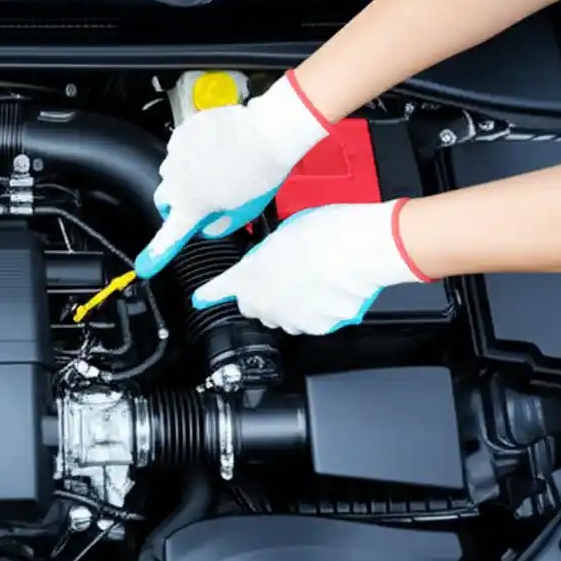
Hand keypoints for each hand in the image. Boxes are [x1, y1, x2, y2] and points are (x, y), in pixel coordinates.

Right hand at [133, 72, 330, 278]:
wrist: (267, 132)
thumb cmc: (260, 172)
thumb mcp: (243, 213)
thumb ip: (217, 225)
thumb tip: (205, 225)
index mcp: (191, 207)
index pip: (167, 238)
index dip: (155, 254)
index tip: (144, 266)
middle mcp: (176, 181)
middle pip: (164, 199)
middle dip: (176, 202)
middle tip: (200, 199)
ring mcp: (175, 155)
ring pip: (171, 172)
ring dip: (185, 175)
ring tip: (214, 169)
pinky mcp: (181, 134)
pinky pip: (179, 149)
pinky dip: (192, 152)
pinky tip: (215, 150)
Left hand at [191, 200, 430, 334]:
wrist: (359, 250)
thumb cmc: (325, 232)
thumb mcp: (283, 234)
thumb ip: (268, 253)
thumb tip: (272, 257)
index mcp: (248, 275)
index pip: (220, 289)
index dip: (211, 293)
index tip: (202, 298)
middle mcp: (264, 303)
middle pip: (256, 306)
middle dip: (265, 295)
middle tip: (289, 274)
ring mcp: (290, 319)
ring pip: (285, 317)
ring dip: (293, 304)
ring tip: (316, 278)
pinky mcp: (318, 328)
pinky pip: (315, 321)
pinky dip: (321, 310)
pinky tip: (332, 289)